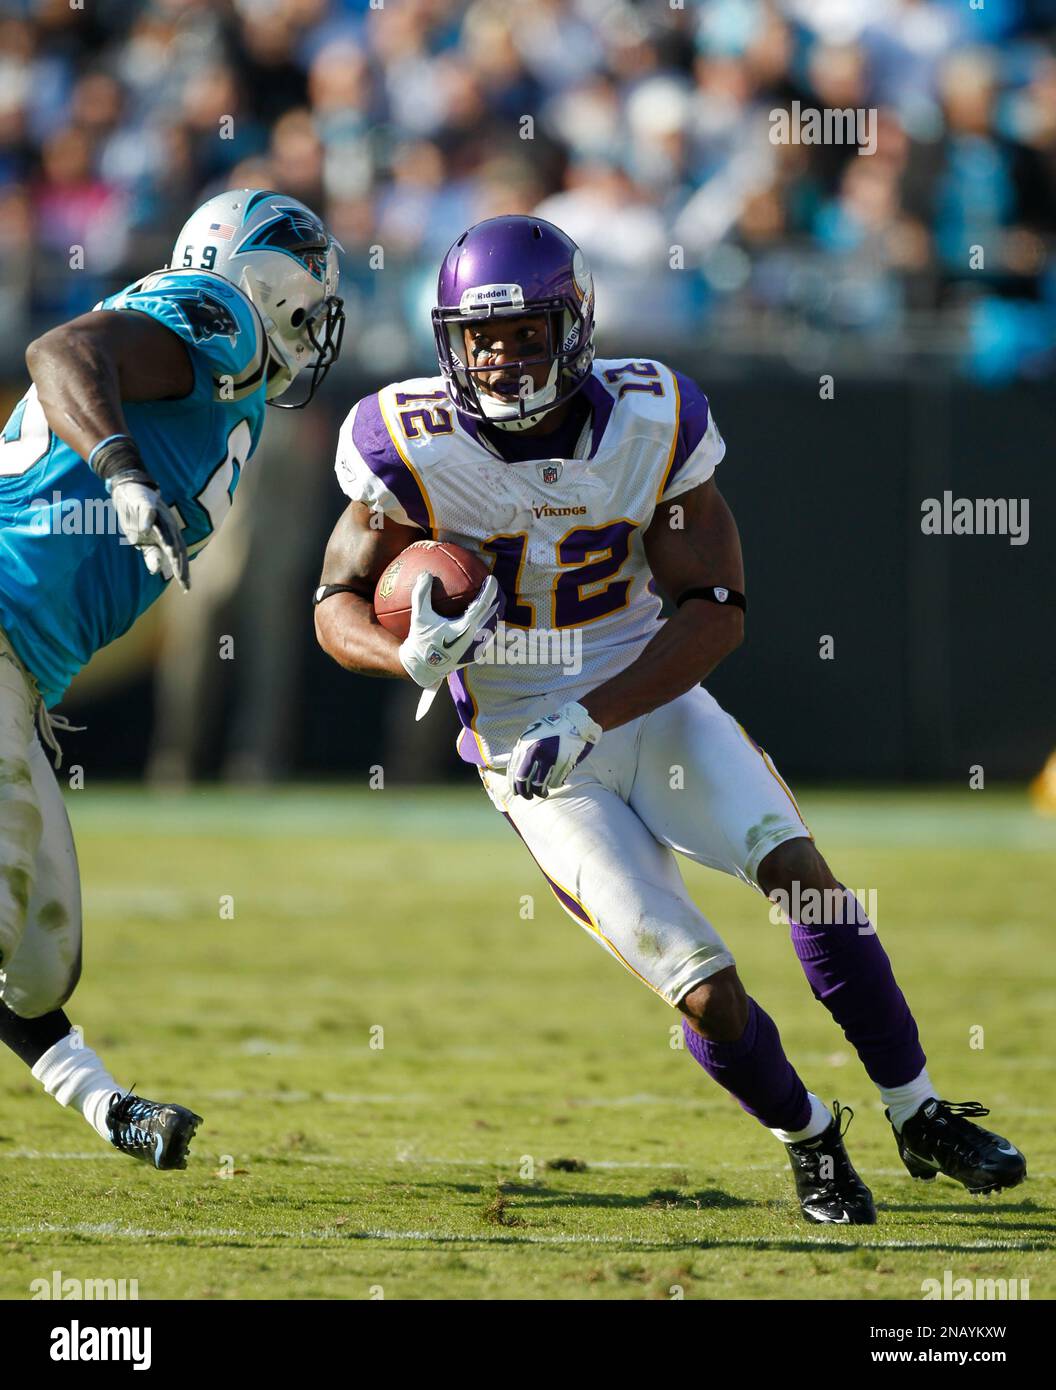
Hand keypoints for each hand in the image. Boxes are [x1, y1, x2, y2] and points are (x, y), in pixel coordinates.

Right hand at [109, 471, 189, 591]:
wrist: (130, 491)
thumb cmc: (140, 520)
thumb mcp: (145, 541)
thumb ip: (152, 554)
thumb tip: (157, 570)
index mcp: (171, 536)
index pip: (180, 556)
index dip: (183, 571)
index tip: (186, 588)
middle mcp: (169, 526)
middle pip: (177, 545)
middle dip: (179, 562)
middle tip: (182, 578)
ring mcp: (159, 514)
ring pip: (166, 530)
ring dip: (169, 543)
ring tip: (172, 558)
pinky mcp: (146, 503)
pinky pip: (148, 511)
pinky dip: (147, 519)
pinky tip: (145, 529)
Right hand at [398, 571, 501, 688]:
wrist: (423, 668)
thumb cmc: (420, 641)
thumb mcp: (419, 616)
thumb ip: (422, 594)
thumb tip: (425, 574)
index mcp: (464, 628)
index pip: (482, 605)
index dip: (489, 591)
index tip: (491, 578)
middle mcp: (474, 639)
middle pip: (493, 615)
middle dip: (497, 599)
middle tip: (497, 587)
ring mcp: (476, 648)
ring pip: (492, 626)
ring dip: (495, 612)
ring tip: (495, 601)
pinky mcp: (475, 655)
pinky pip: (487, 636)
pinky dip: (488, 624)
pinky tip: (485, 618)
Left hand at [507, 701, 601, 799]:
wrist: (575, 721)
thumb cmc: (553, 730)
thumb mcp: (533, 735)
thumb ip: (524, 750)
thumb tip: (515, 772)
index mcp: (524, 745)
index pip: (513, 771)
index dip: (514, 785)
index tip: (516, 792)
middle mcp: (534, 751)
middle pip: (523, 781)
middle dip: (525, 793)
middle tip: (528, 797)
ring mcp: (548, 757)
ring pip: (539, 785)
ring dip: (540, 792)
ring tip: (543, 793)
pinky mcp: (562, 763)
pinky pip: (555, 782)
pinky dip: (554, 785)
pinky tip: (555, 783)